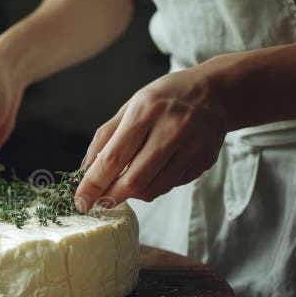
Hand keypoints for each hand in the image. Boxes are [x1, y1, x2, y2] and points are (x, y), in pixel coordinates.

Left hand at [74, 66, 227, 210]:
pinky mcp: (203, 162)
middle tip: (97, 204)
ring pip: (152, 189)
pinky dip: (153, 186)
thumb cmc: (164, 99)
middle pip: (134, 181)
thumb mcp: (131, 106)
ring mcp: (191, 148)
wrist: (215, 92)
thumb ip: (105, 138)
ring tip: (126, 181)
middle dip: (110, 198)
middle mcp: (171, 129)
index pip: (114, 158)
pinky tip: (153, 170)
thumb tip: (84, 172)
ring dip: (132, 193)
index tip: (80, 201)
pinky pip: (169, 186)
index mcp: (146, 111)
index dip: (93, 184)